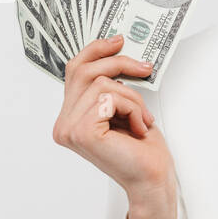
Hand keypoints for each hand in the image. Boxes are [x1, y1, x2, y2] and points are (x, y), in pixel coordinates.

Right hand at [51, 34, 175, 205]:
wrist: (153, 179)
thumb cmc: (143, 149)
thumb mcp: (124, 107)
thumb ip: (109, 84)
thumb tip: (113, 49)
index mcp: (70, 118)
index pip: (73, 71)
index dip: (95, 50)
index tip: (118, 40)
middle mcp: (64, 124)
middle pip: (84, 70)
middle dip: (119, 64)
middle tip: (144, 68)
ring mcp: (69, 129)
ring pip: (102, 83)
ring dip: (133, 98)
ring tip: (141, 120)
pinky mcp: (82, 132)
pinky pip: (110, 98)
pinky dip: (132, 109)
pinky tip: (137, 128)